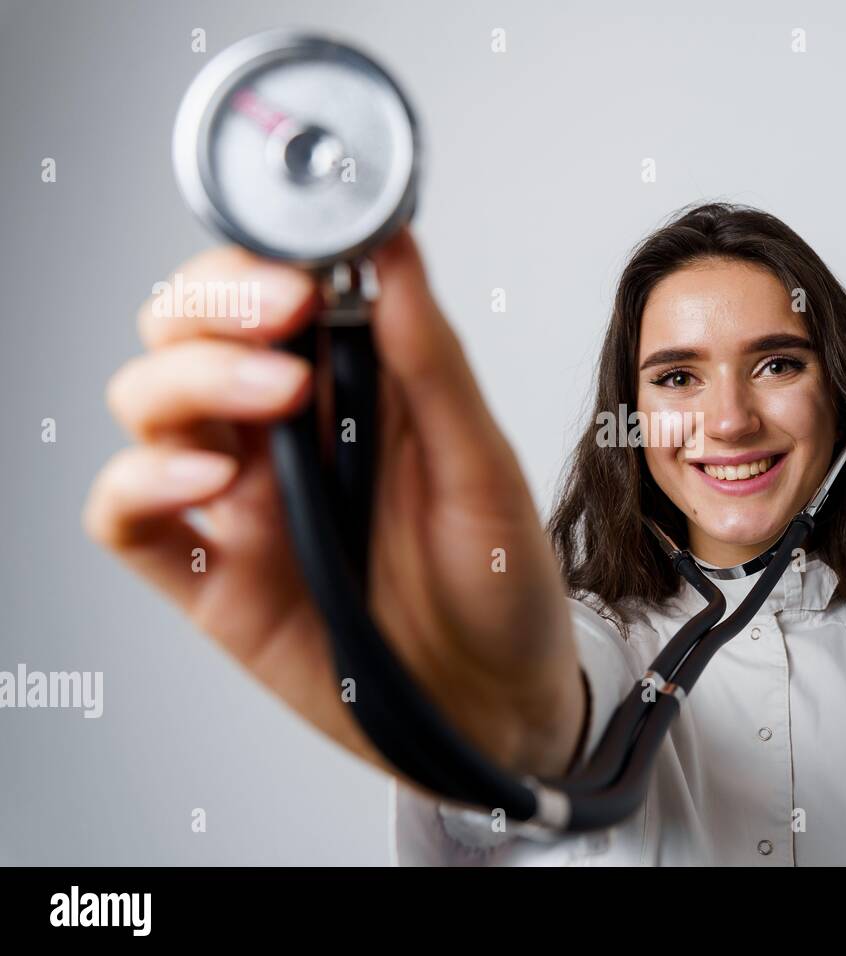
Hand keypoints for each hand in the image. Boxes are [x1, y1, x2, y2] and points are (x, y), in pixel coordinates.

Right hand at [83, 229, 584, 788]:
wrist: (497, 706)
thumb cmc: (502, 584)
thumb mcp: (485, 469)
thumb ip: (434, 365)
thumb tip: (396, 249)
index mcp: (353, 387)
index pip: (267, 289)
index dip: (263, 261)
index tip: (301, 268)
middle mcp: (285, 433)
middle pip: (187, 331)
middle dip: (214, 307)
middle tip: (280, 319)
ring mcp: (243, 501)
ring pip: (149, 405)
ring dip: (187, 381)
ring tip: (273, 397)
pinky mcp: (214, 576)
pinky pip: (128, 518)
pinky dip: (139, 485)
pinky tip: (202, 479)